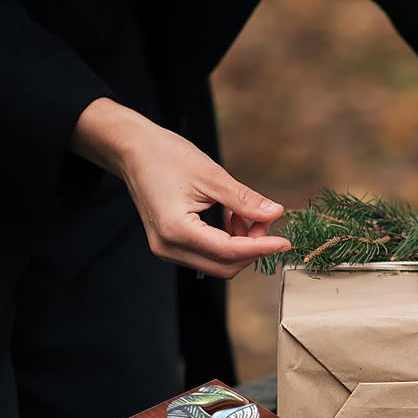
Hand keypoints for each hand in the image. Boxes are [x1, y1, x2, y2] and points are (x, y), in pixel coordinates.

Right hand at [70, 98, 289, 276]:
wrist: (133, 150)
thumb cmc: (166, 155)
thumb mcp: (211, 175)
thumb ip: (244, 199)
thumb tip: (275, 214)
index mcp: (176, 230)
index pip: (229, 252)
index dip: (261, 248)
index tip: (285, 241)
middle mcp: (168, 247)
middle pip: (224, 267)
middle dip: (251, 248)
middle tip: (263, 219)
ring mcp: (166, 250)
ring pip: (217, 264)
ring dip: (239, 246)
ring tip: (243, 213)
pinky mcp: (169, 246)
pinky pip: (206, 255)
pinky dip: (226, 242)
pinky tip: (230, 218)